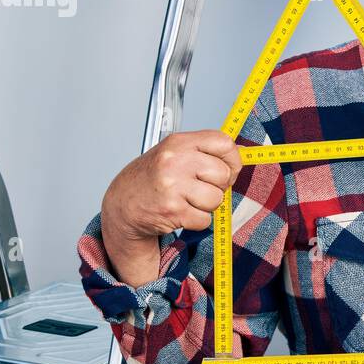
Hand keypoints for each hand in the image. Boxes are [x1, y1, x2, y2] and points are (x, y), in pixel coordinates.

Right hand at [100, 130, 242, 285]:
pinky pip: (205, 219)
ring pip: (216, 199)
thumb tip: (241, 153)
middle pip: (223, 174)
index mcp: (179, 142)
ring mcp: (173, 186)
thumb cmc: (152, 179)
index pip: (224, 142)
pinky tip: (180, 213)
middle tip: (199, 188)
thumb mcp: (174, 154)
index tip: (227, 169)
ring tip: (187, 200)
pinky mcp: (173, 210)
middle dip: (218, 186)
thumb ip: (205, 151)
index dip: (232, 159)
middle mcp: (175, 161)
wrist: (122, 205)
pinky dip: (196, 221)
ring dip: (206, 206)